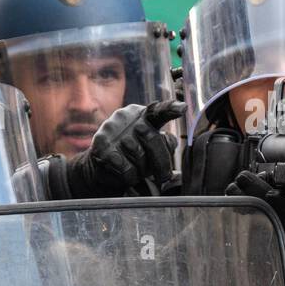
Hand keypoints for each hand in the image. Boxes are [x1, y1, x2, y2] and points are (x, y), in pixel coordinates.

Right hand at [66, 100, 182, 196]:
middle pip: (153, 139)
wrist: (101, 165)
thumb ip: (165, 144)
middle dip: (161, 162)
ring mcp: (112, 130)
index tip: (183, 108)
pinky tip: (123, 172)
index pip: (159, 110)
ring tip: (135, 168)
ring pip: (139, 157)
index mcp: (144, 115)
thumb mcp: (153, 148)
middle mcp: (127, 117)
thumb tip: (170, 149)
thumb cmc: (135, 155)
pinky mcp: (101, 147)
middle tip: (162, 176)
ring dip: (142, 171)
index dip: (171, 109)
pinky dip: (130, 177)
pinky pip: (126, 169)